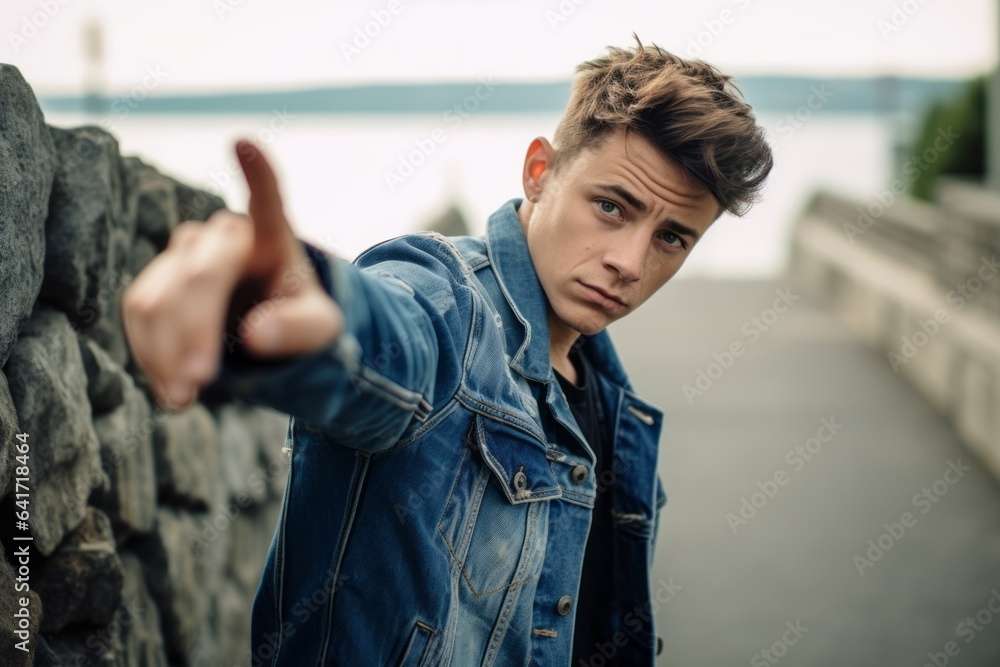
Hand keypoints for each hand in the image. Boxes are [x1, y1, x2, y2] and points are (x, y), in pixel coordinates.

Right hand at [122, 139, 343, 409]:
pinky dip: (147, 353)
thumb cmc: (302, 322)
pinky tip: (168, 389)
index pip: (268, 197)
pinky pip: (136, 313)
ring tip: (183, 395)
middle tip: (200, 382)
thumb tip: (255, 334)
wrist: (271, 333)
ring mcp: (183, 255)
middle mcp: (221, 235)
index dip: (258, 172)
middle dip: (193, 331)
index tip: (245, 144)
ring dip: (162, 349)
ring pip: (153, 296)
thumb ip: (299, 330)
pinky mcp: (157, 282)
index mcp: (271, 235)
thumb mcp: (320, 331)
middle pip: (196, 277)